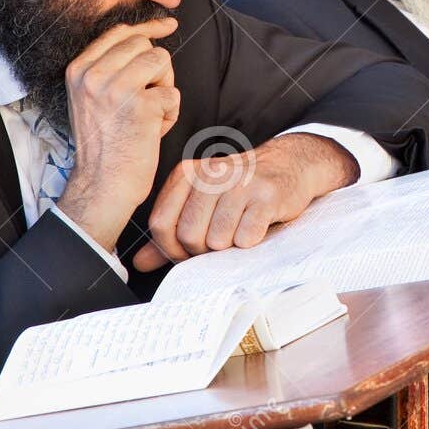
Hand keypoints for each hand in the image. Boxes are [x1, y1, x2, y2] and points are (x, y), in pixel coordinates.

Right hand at [54, 17, 180, 253]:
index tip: (168, 25)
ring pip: (162, 62)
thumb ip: (110, 67)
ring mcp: (116, 88)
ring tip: (148, 114)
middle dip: (155, 70)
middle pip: (145, 45)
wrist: (102, 186)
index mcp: (79, 69)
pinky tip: (152, 132)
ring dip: (164, 89)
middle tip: (146, 100)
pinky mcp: (141, 106)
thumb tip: (150, 35)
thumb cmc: (104, 144)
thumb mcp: (92, 98)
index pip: (119, 32)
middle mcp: (94, 74)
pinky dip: (170, 115)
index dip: (148, 26)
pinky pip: (173, 95)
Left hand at [135, 131, 357, 270]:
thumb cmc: (241, 191)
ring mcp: (238, 183)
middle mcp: (209, 174)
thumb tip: (138, 263)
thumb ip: (170, 232)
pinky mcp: (266, 195)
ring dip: (230, 248)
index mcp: (186, 174)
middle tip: (221, 242)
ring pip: (217, 241)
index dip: (172, 249)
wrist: (290, 165)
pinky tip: (257, 228)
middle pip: (188, 236)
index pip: (160, 224)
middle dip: (204, 251)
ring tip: (240, 231)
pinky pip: (246, 238)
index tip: (189, 251)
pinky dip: (251, 243)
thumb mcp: (202, 204)